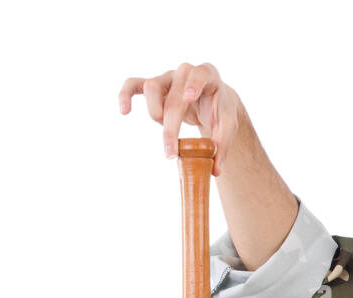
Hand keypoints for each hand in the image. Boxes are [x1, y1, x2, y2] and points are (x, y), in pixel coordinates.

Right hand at [117, 62, 247, 175]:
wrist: (213, 99)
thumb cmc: (220, 110)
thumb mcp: (228, 125)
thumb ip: (222, 145)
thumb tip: (214, 171)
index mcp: (208, 75)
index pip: (200, 73)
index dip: (194, 84)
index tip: (189, 98)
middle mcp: (186, 72)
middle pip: (174, 95)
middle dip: (171, 127)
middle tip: (171, 153)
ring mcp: (168, 77)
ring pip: (152, 87)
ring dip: (156, 113)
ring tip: (165, 127)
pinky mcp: (154, 85)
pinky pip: (134, 84)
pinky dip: (126, 95)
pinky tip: (124, 111)